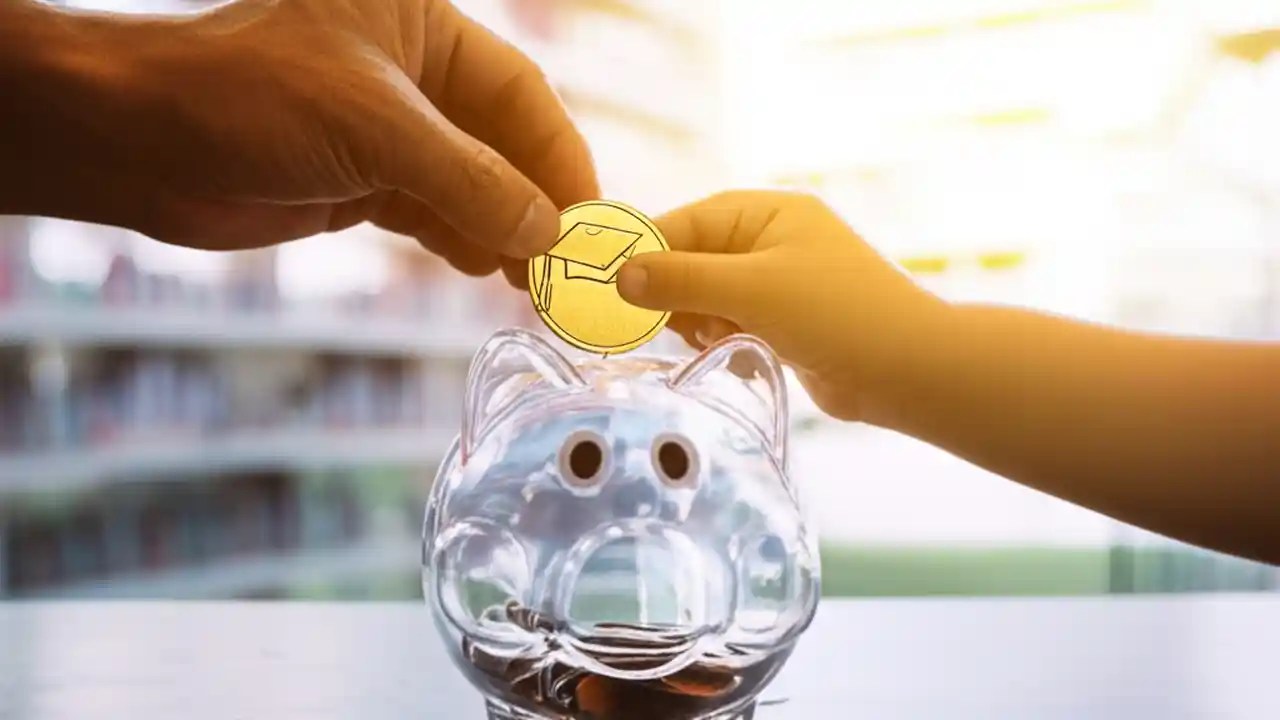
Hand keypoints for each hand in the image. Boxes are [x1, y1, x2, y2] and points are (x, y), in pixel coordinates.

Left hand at [5, 0, 595, 282]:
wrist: (136, 139)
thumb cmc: (246, 96)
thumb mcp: (376, 131)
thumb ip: (471, 182)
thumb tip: (547, 233)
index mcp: (422, 25)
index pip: (520, 93)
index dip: (561, 156)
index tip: (591, 219)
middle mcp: (411, 73)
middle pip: (501, 143)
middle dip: (536, 202)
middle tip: (571, 265)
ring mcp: (385, 130)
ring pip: (470, 184)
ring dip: (504, 231)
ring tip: (535, 281)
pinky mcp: (359, 180)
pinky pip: (433, 212)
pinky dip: (462, 241)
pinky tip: (488, 269)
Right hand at [617, 191, 949, 421]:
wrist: (909, 371)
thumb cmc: (836, 314)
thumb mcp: (751, 290)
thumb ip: (682, 280)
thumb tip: (619, 275)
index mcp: (767, 213)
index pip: (686, 222)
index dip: (648, 252)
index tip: (610, 287)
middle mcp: (772, 240)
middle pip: (693, 260)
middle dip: (677, 293)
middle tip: (668, 325)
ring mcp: (780, 282)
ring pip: (709, 297)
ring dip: (700, 320)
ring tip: (714, 339)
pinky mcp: (785, 322)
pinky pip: (732, 322)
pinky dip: (723, 338)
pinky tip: (733, 354)